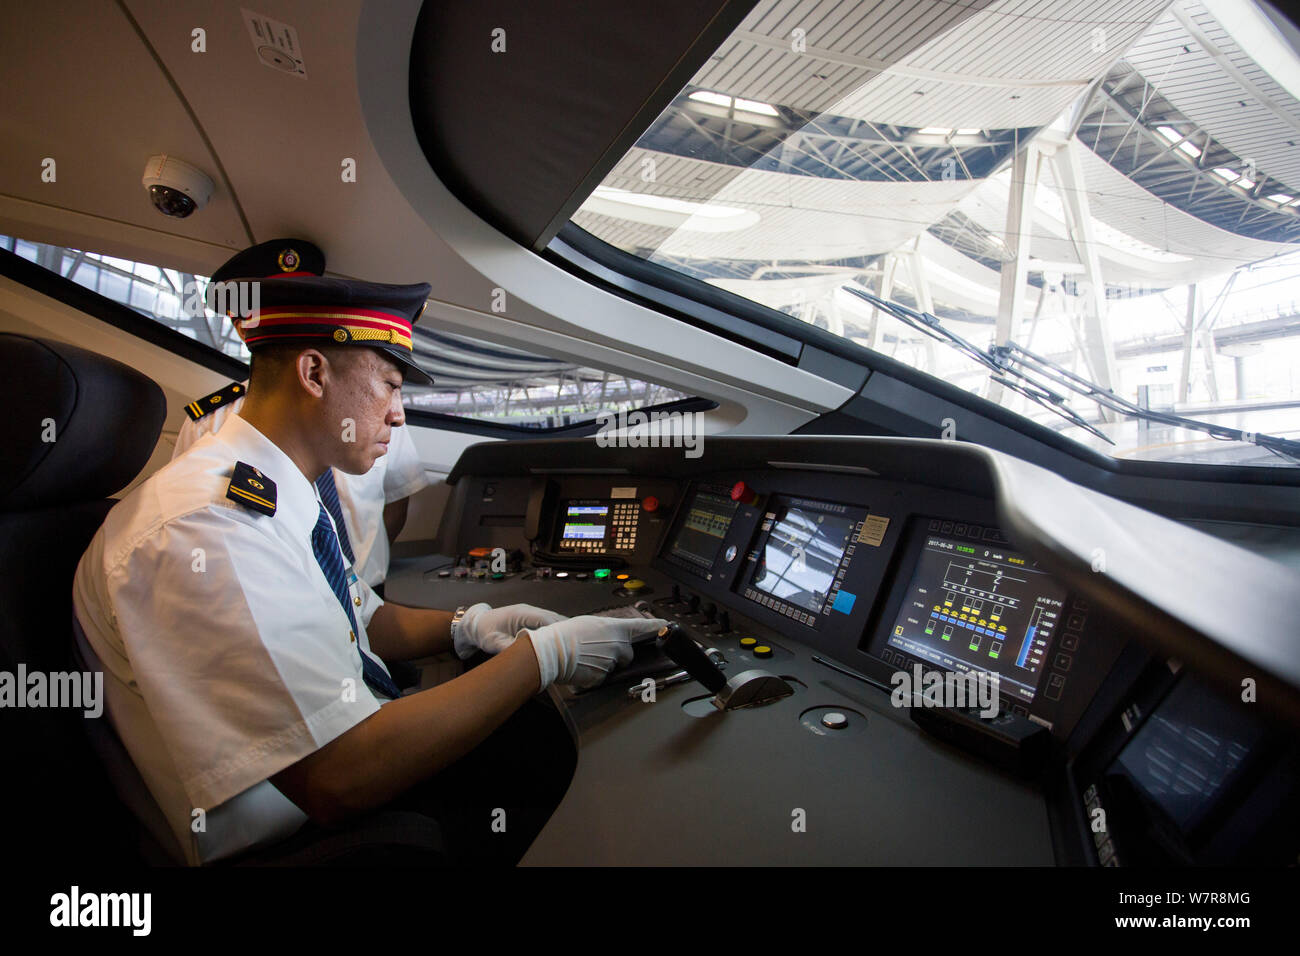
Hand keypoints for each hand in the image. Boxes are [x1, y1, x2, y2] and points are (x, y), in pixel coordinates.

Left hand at [453, 603, 565, 658]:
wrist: (475, 623)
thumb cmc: (484, 631)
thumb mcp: (494, 643)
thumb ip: (510, 648)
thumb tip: (526, 657)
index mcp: (521, 613)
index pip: (546, 619)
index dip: (559, 629)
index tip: (568, 640)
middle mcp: (527, 610)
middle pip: (552, 617)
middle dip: (564, 629)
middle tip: (577, 642)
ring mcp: (529, 613)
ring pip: (551, 619)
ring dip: (560, 629)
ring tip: (572, 643)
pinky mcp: (528, 618)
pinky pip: (545, 622)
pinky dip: (554, 629)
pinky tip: (559, 640)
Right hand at [523, 615, 668, 689]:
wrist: (552, 652)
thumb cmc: (566, 635)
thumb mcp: (590, 624)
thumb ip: (607, 630)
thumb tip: (612, 636)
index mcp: (615, 629)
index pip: (643, 627)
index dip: (657, 627)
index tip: (667, 626)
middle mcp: (618, 645)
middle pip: (628, 653)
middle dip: (618, 655)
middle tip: (598, 650)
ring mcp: (613, 662)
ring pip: (615, 666)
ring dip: (605, 664)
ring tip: (587, 657)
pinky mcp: (604, 677)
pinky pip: (604, 677)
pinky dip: (596, 674)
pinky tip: (584, 667)